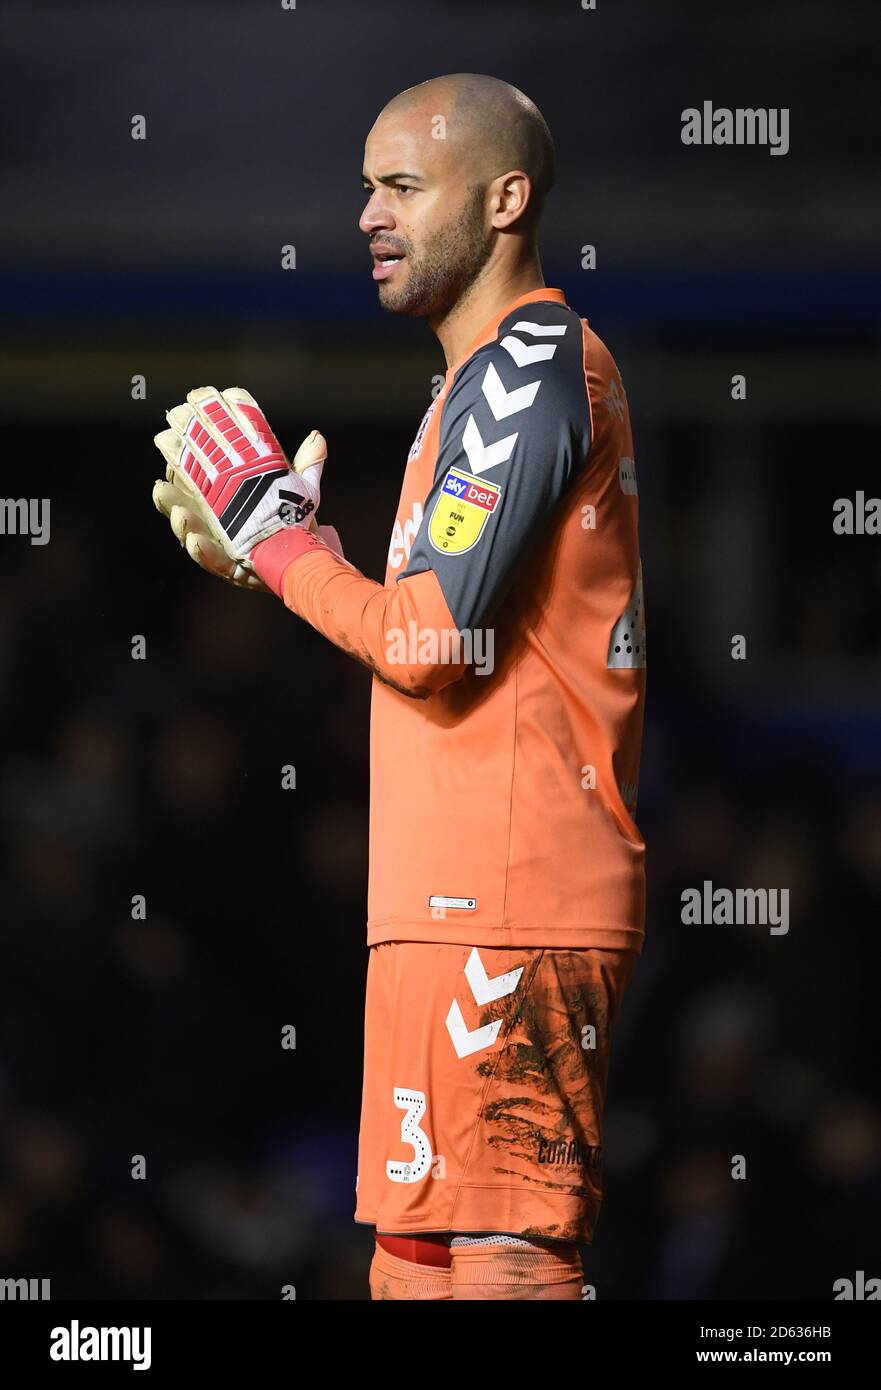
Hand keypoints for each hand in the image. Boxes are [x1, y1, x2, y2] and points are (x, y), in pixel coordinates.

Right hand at [153, 386, 325, 564]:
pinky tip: (195, 541)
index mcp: (230, 502)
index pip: (200, 483)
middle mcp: (222, 526)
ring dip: (184, 526)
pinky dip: (205, 553)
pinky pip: (218, 563)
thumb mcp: (300, 492)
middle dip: (172, 500)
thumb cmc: (296, 522)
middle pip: (190, 512)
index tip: (171, 450)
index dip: (183, 469)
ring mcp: (228, 548)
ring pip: (197, 538)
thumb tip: (317, 437)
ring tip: (179, 515)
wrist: (313, 560)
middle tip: (161, 486)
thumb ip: (306, 467)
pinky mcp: (239, 571)